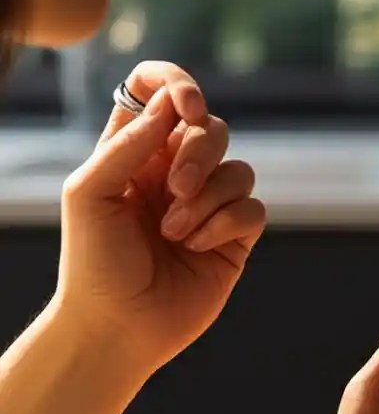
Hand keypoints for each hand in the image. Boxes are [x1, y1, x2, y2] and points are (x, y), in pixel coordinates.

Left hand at [55, 61, 264, 373]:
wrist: (119, 326)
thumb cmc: (94, 262)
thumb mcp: (90, 194)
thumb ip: (126, 145)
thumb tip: (170, 108)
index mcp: (134, 151)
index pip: (160, 92)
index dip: (179, 86)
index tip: (187, 109)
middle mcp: (174, 171)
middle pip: (212, 128)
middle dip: (198, 156)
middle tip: (175, 191)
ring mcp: (208, 204)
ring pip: (238, 169)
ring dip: (208, 200)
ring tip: (175, 234)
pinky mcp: (235, 237)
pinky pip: (253, 208)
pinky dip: (226, 224)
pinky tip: (197, 248)